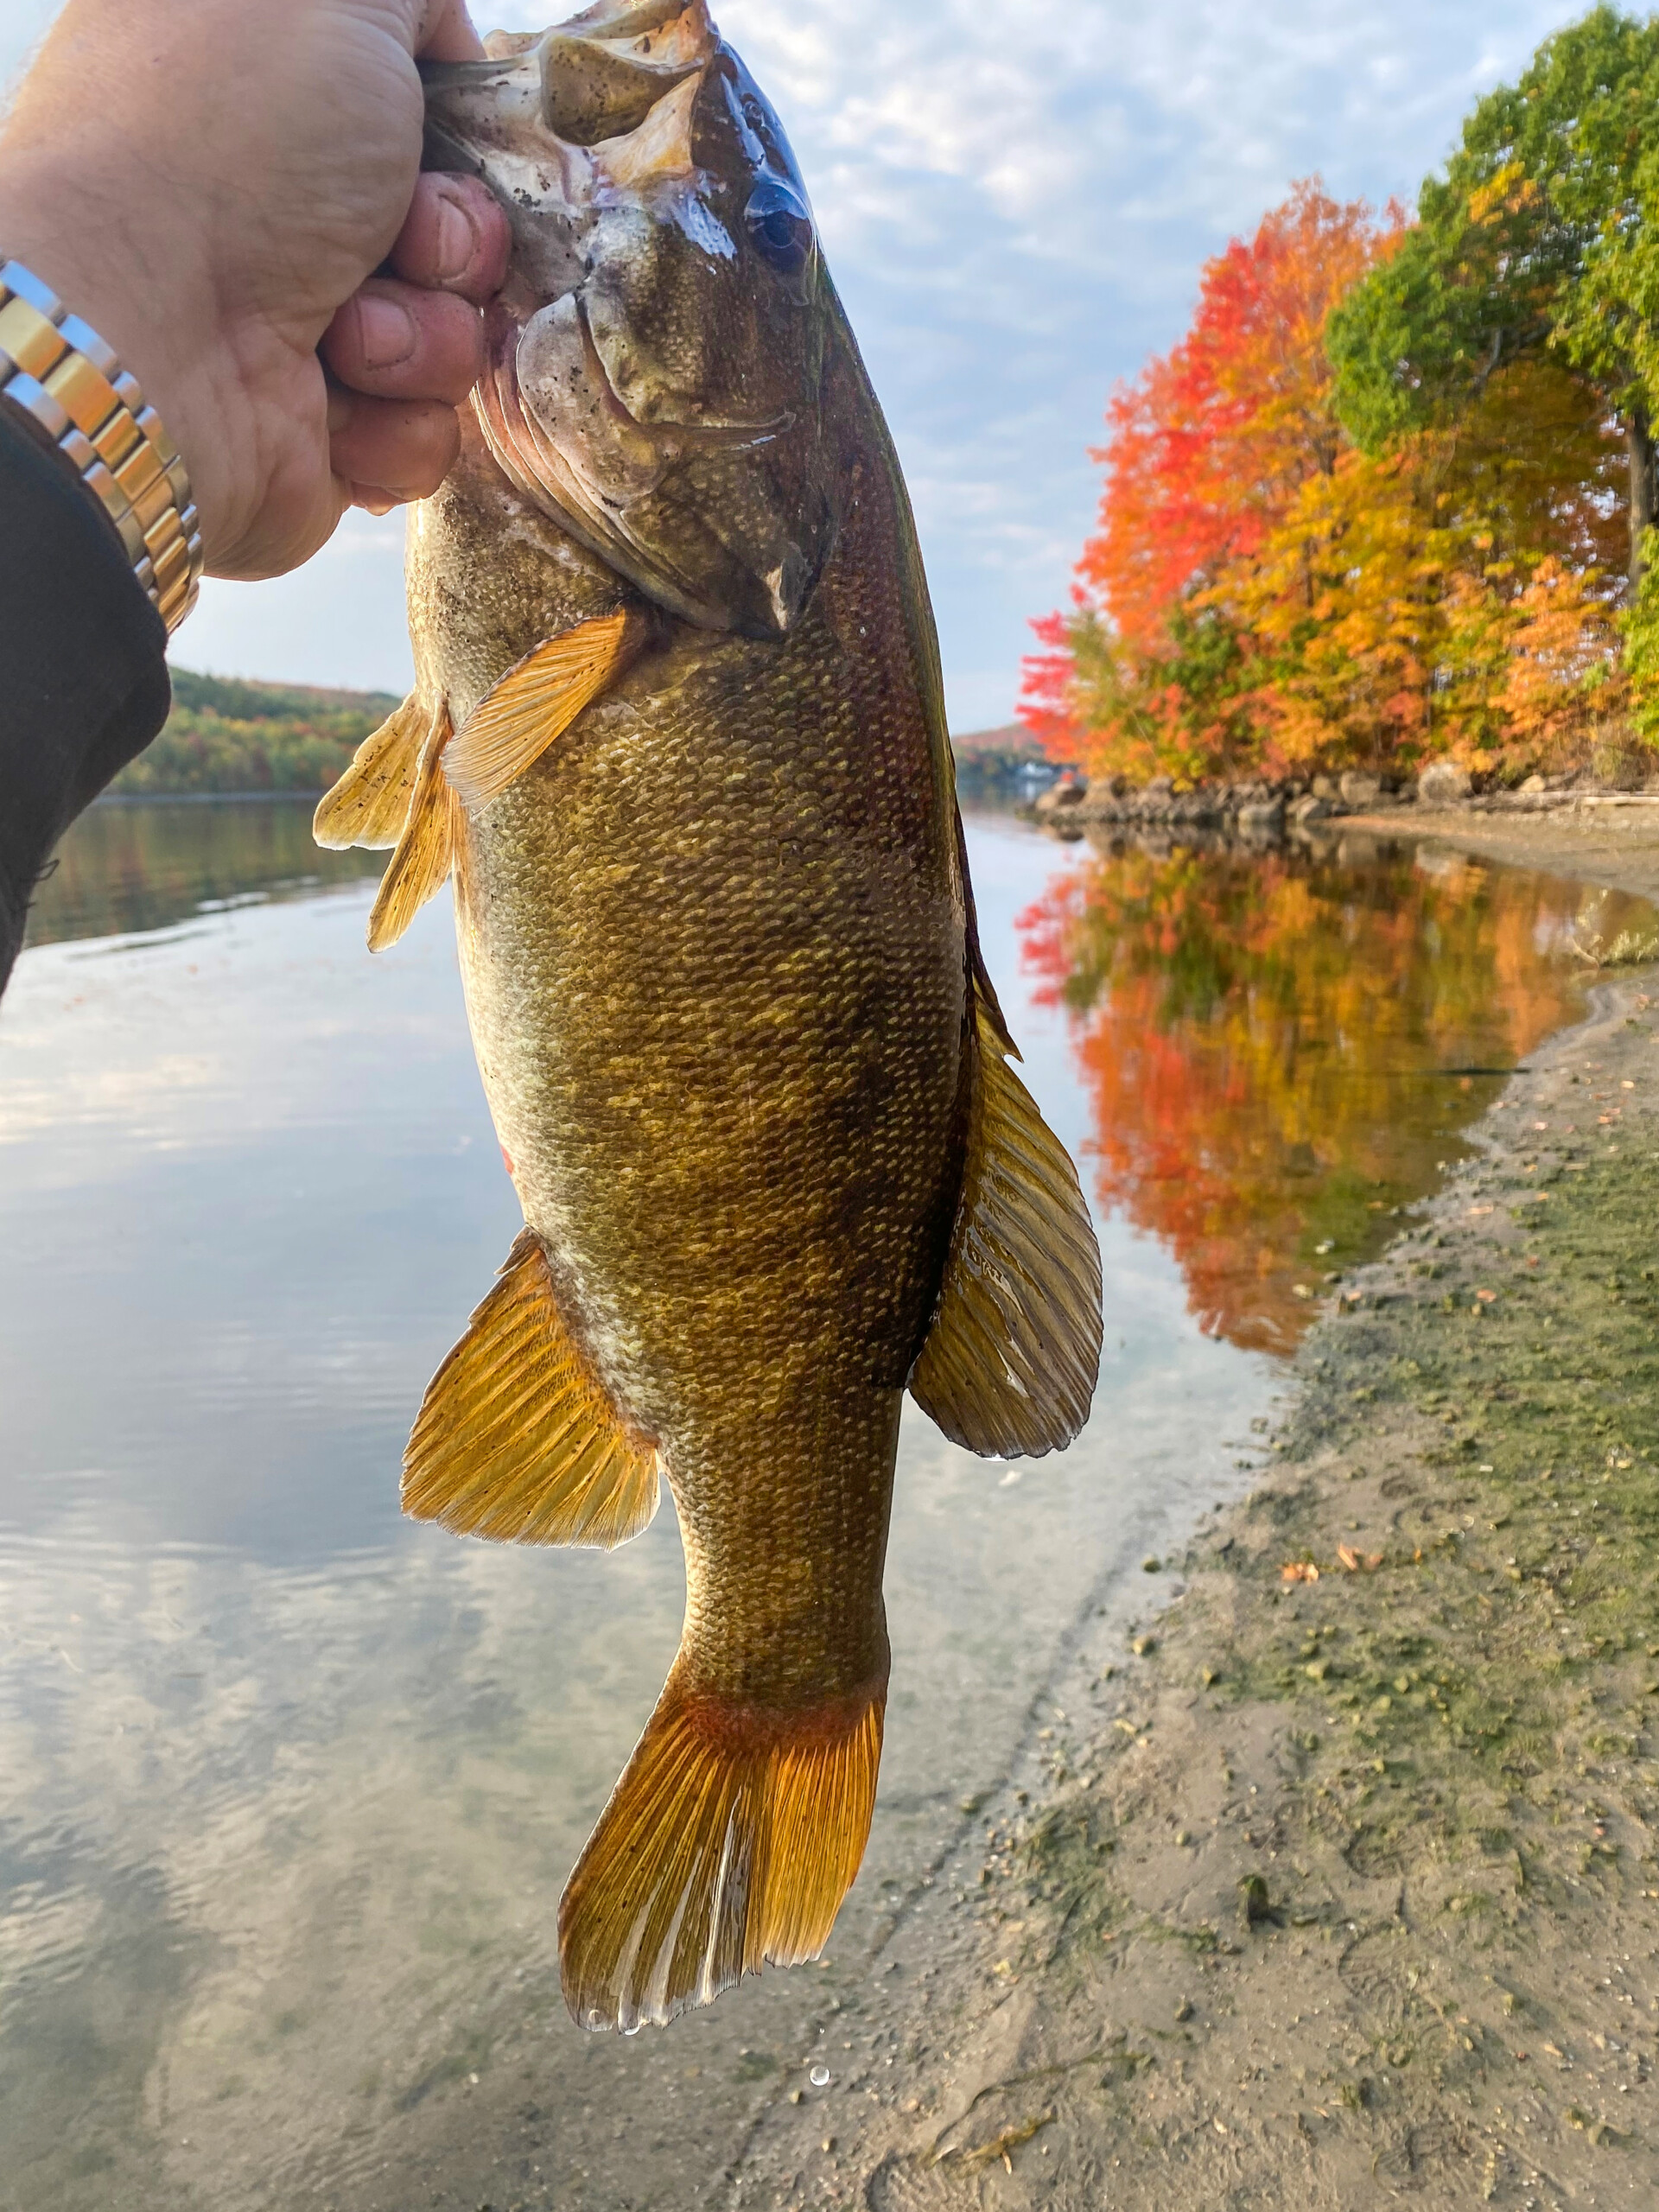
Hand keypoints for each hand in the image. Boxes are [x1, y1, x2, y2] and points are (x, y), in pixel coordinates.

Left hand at [0, 0, 511, 580]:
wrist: (145, 339)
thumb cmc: (222, 147)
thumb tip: (441, 32)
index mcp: (268, 100)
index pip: (418, 115)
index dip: (452, 130)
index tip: (442, 132)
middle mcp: (276, 210)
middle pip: (453, 234)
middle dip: (450, 242)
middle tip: (398, 239)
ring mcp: (296, 329)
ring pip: (448, 341)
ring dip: (419, 336)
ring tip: (344, 335)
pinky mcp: (313, 434)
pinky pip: (419, 435)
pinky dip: (391, 421)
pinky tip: (331, 401)